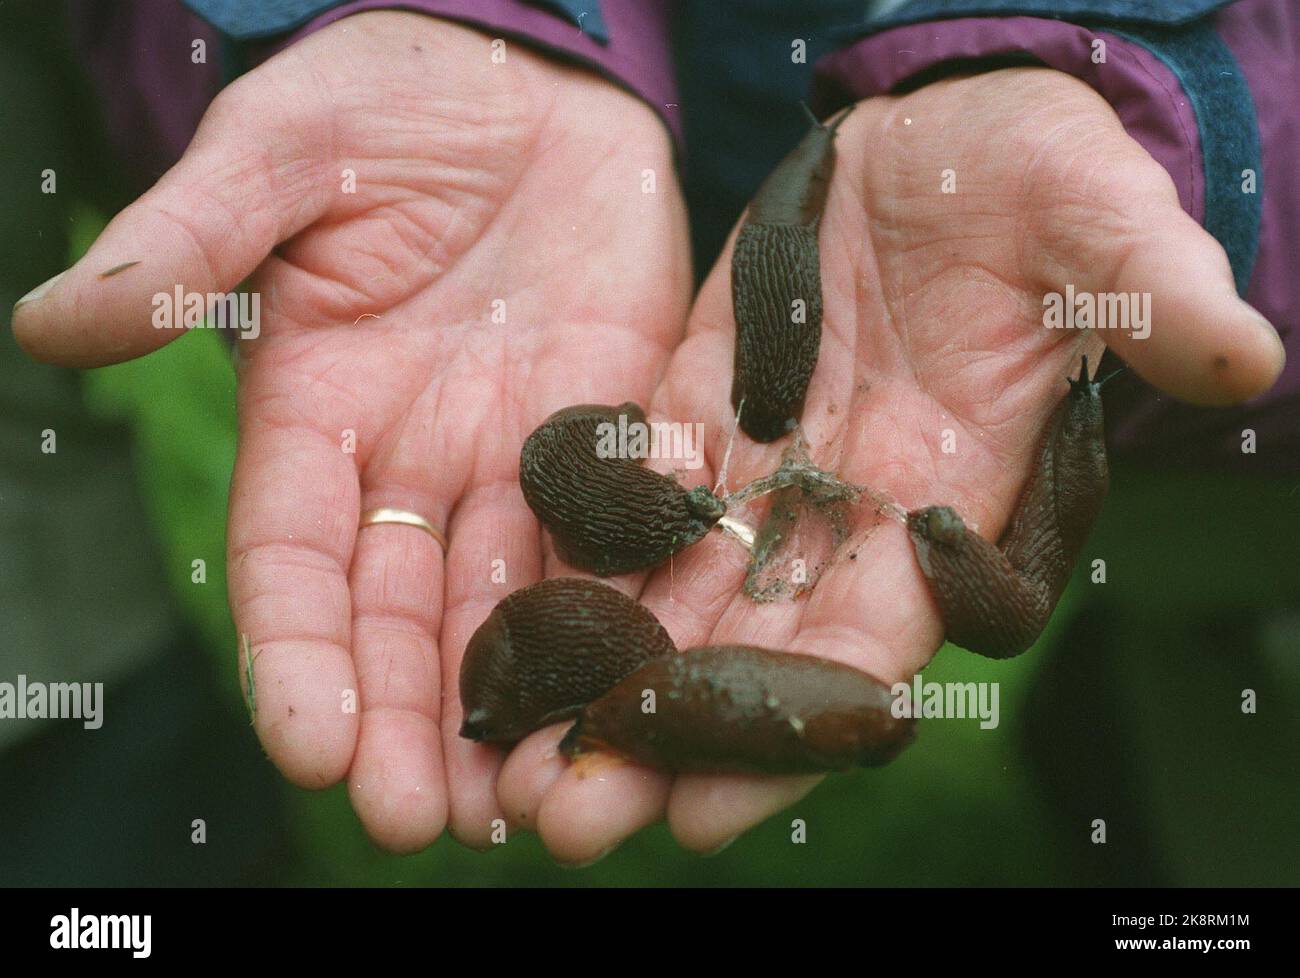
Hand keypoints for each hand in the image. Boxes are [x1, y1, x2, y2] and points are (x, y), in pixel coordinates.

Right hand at [12, 12, 690, 851]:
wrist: (527, 80)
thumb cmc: (388, 100)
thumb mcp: (282, 157)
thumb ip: (189, 241)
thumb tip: (52, 323)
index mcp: (317, 417)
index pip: (292, 563)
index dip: (298, 656)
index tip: (314, 747)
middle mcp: (414, 464)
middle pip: (403, 618)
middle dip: (409, 722)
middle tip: (423, 822)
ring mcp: (519, 459)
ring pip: (510, 608)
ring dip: (516, 707)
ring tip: (530, 804)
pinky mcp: (613, 437)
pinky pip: (619, 538)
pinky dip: (624, 616)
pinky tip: (635, 688)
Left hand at [492, 67, 1283, 861]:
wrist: (943, 135)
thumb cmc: (1039, 178)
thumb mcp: (1100, 221)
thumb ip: (1150, 295)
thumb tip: (1247, 356)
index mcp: (953, 495)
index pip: (873, 639)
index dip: (796, 720)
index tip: (712, 801)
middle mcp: (849, 509)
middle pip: (753, 647)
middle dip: (669, 731)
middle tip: (573, 816)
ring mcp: (765, 463)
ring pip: (677, 590)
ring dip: (602, 670)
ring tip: (519, 752)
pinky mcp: (697, 407)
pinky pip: (631, 492)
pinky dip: (575, 554)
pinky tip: (504, 612)